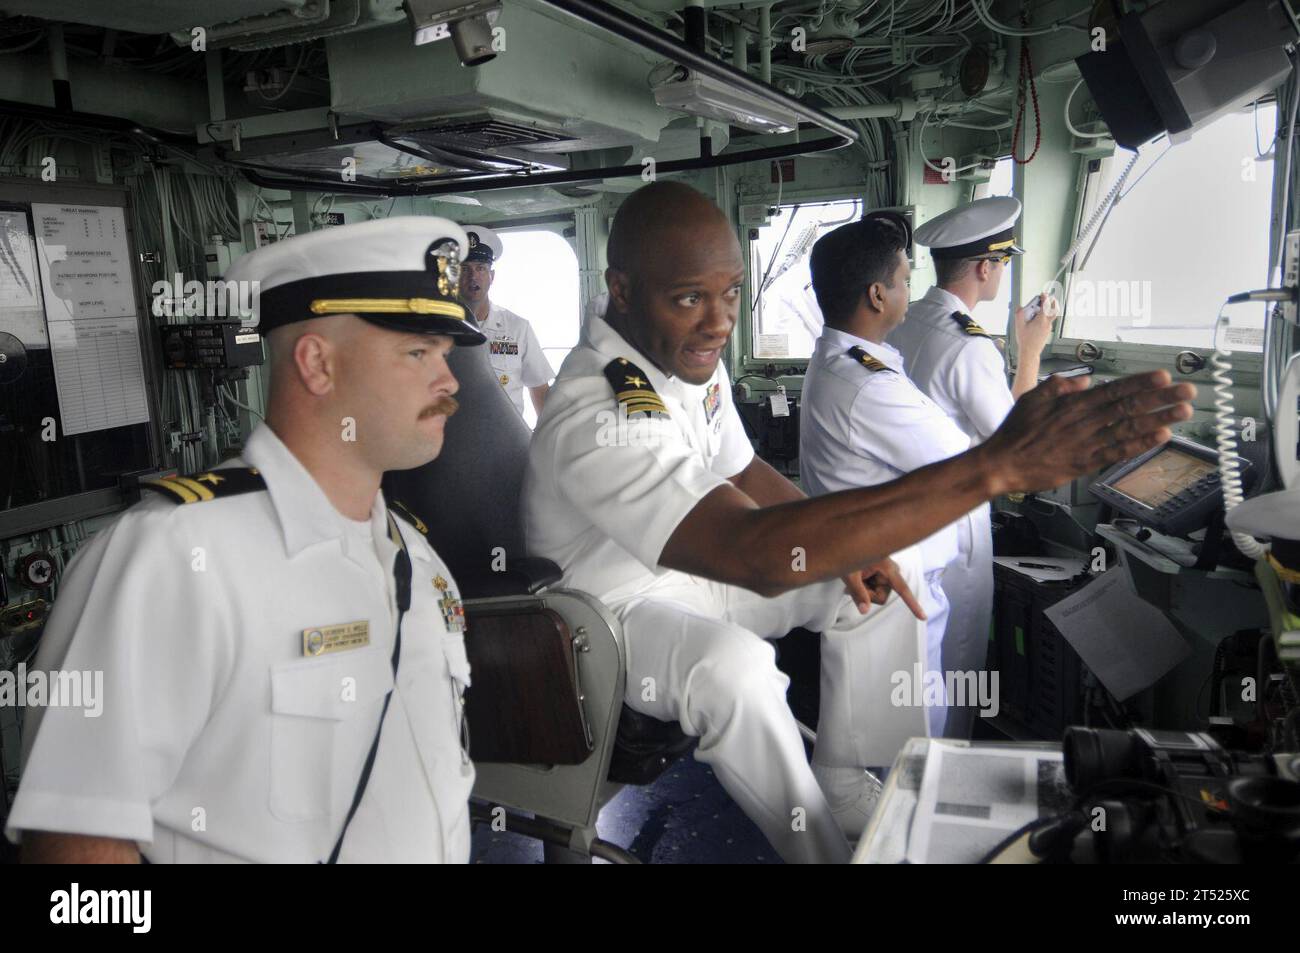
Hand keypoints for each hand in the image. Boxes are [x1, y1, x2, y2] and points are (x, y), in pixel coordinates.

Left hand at [843, 559, 926, 620]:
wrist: (848, 544)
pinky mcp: (884, 575)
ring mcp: (888, 573)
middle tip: (856, 581)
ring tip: (858, 576)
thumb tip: (864, 611)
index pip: (903, 590)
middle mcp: (892, 571)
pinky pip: (877, 590)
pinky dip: (866, 588)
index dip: (913, 605)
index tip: (923, 617)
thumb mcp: (849, 575)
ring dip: (865, 590)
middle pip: (882, 597)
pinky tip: (859, 578)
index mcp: (888, 568)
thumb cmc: (848, 553)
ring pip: (878, 595)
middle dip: (867, 594)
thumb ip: (858, 593)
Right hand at [978, 370, 1195, 495]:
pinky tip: (1160, 437)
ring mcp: (1087, 442)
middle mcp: (1084, 420)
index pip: (1113, 389)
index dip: (1140, 382)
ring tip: (1184, 411)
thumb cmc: (1015, 432)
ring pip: (1129, 427)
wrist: (1001, 464)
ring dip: (1160, 417)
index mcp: (1073, 403)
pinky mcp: (1085, 462)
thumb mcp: (1032, 398)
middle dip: (1161, 397)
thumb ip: (1059, 386)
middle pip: (1129, 406)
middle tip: (1187, 391)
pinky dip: (1140, 444)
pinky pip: (1118, 451)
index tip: (1163, 376)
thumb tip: (1083, 380)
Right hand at [1013, 293, 1057, 356]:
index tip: (1043, 294)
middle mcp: (1047, 323)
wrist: (1030, 352)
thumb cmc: (1025, 341)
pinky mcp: (1047, 332)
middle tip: (1050, 298)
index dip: (1044, 298)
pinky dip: (1046, 317)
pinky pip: (1048, 322)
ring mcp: (1048, 328)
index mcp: (1041, 320)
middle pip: (1054, 310)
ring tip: (1041, 308)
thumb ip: (1019, 314)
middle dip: (1053, 302)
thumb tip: (1019, 307)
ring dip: (1049, 310)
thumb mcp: (1019, 326)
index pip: (1045, 305)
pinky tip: (1037, 319)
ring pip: (1052, 316)